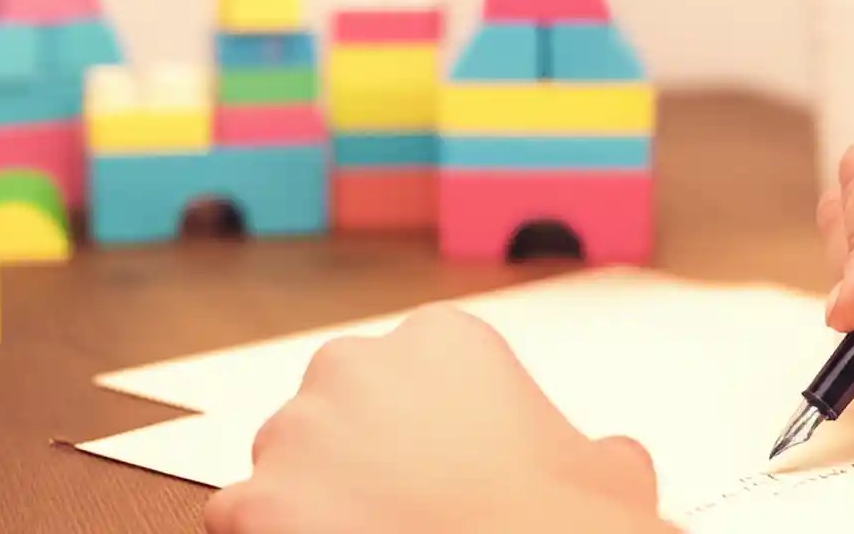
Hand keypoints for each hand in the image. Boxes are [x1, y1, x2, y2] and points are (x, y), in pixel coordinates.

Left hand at [203, 305, 677, 533]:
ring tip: (362, 530)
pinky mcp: (254, 501)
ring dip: (313, 489)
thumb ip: (595, 449)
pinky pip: (240, 514)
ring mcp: (299, 432)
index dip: (427, 422)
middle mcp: (359, 365)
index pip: (412, 371)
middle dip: (361, 446)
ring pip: (287, 456)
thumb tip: (613, 461)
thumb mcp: (610, 471)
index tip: (444, 460)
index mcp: (443, 339)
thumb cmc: (557, 523)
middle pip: (341, 403)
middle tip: (403, 500)